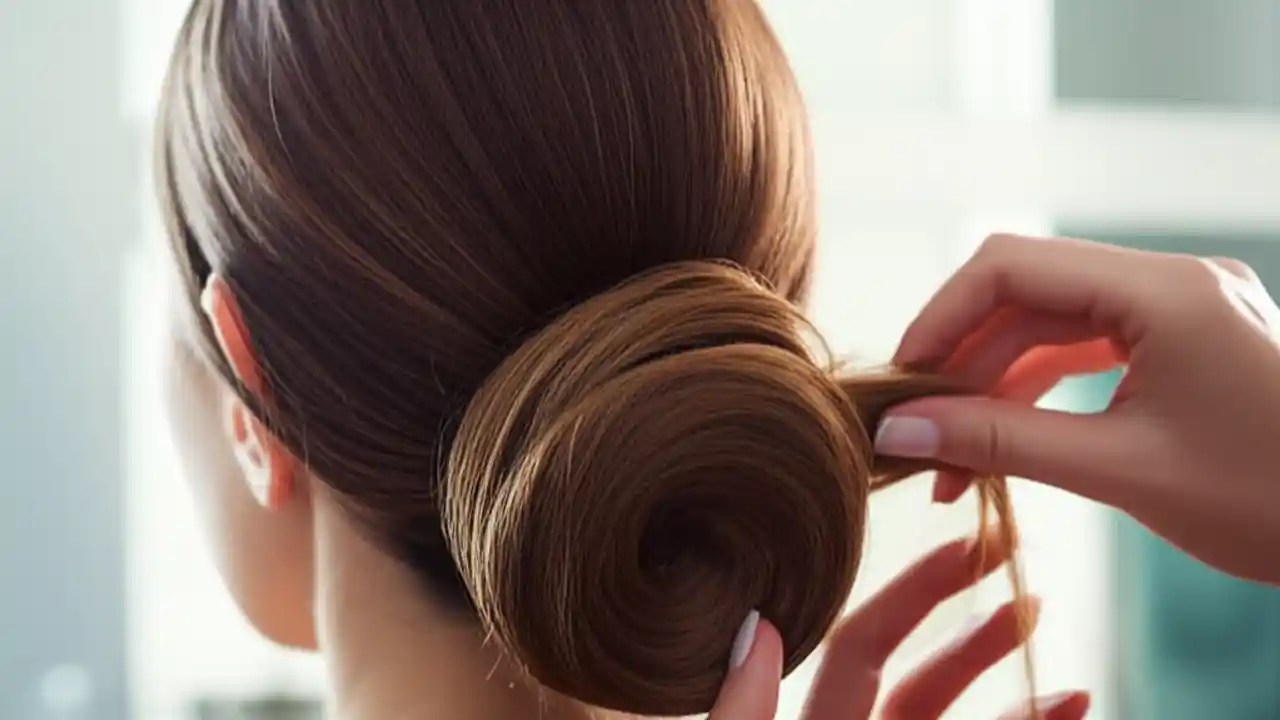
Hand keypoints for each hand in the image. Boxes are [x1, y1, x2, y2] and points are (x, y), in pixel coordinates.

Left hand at [709, 534, 1088, 718]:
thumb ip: (748, 710)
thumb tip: (754, 624)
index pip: (863, 645)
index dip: (913, 593)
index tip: (964, 544)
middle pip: (921, 668)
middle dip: (964, 610)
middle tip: (1009, 547)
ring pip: (957, 710)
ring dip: (1002, 665)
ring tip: (1039, 612)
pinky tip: (1074, 697)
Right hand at [875, 234, 1279, 583]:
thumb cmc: (1272, 503)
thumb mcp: (1121, 472)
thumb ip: (999, 444)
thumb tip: (901, 435)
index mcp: (1166, 291)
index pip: (1011, 265)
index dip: (939, 317)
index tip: (898, 384)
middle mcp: (1174, 281)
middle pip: (1027, 295)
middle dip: (962, 362)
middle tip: (918, 436)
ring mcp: (1184, 309)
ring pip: (1053, 326)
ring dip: (995, 385)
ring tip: (955, 464)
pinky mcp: (1188, 342)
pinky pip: (1089, 352)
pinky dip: (1038, 393)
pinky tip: (1005, 443)